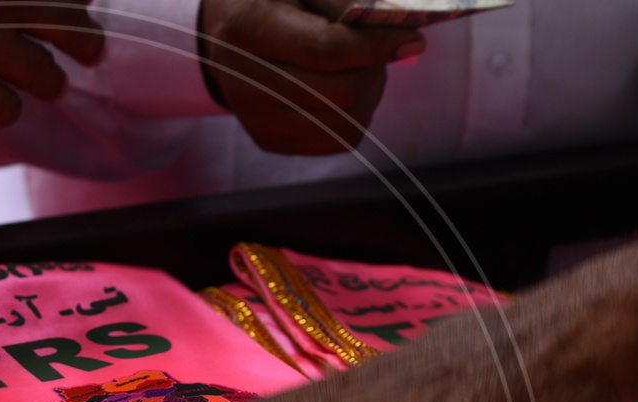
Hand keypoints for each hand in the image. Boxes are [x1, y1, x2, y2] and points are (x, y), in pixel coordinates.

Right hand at [198, 0, 423, 155]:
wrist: (225, 34)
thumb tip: (398, 23)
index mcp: (247, 28)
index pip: (325, 50)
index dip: (376, 46)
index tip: (412, 39)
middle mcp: (244, 83)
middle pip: (340, 92)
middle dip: (375, 70)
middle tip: (381, 49)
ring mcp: (255, 119)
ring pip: (345, 124)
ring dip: (369, 96)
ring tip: (362, 68)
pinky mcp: (269, 141)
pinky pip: (337, 141)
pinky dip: (354, 116)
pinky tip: (345, 91)